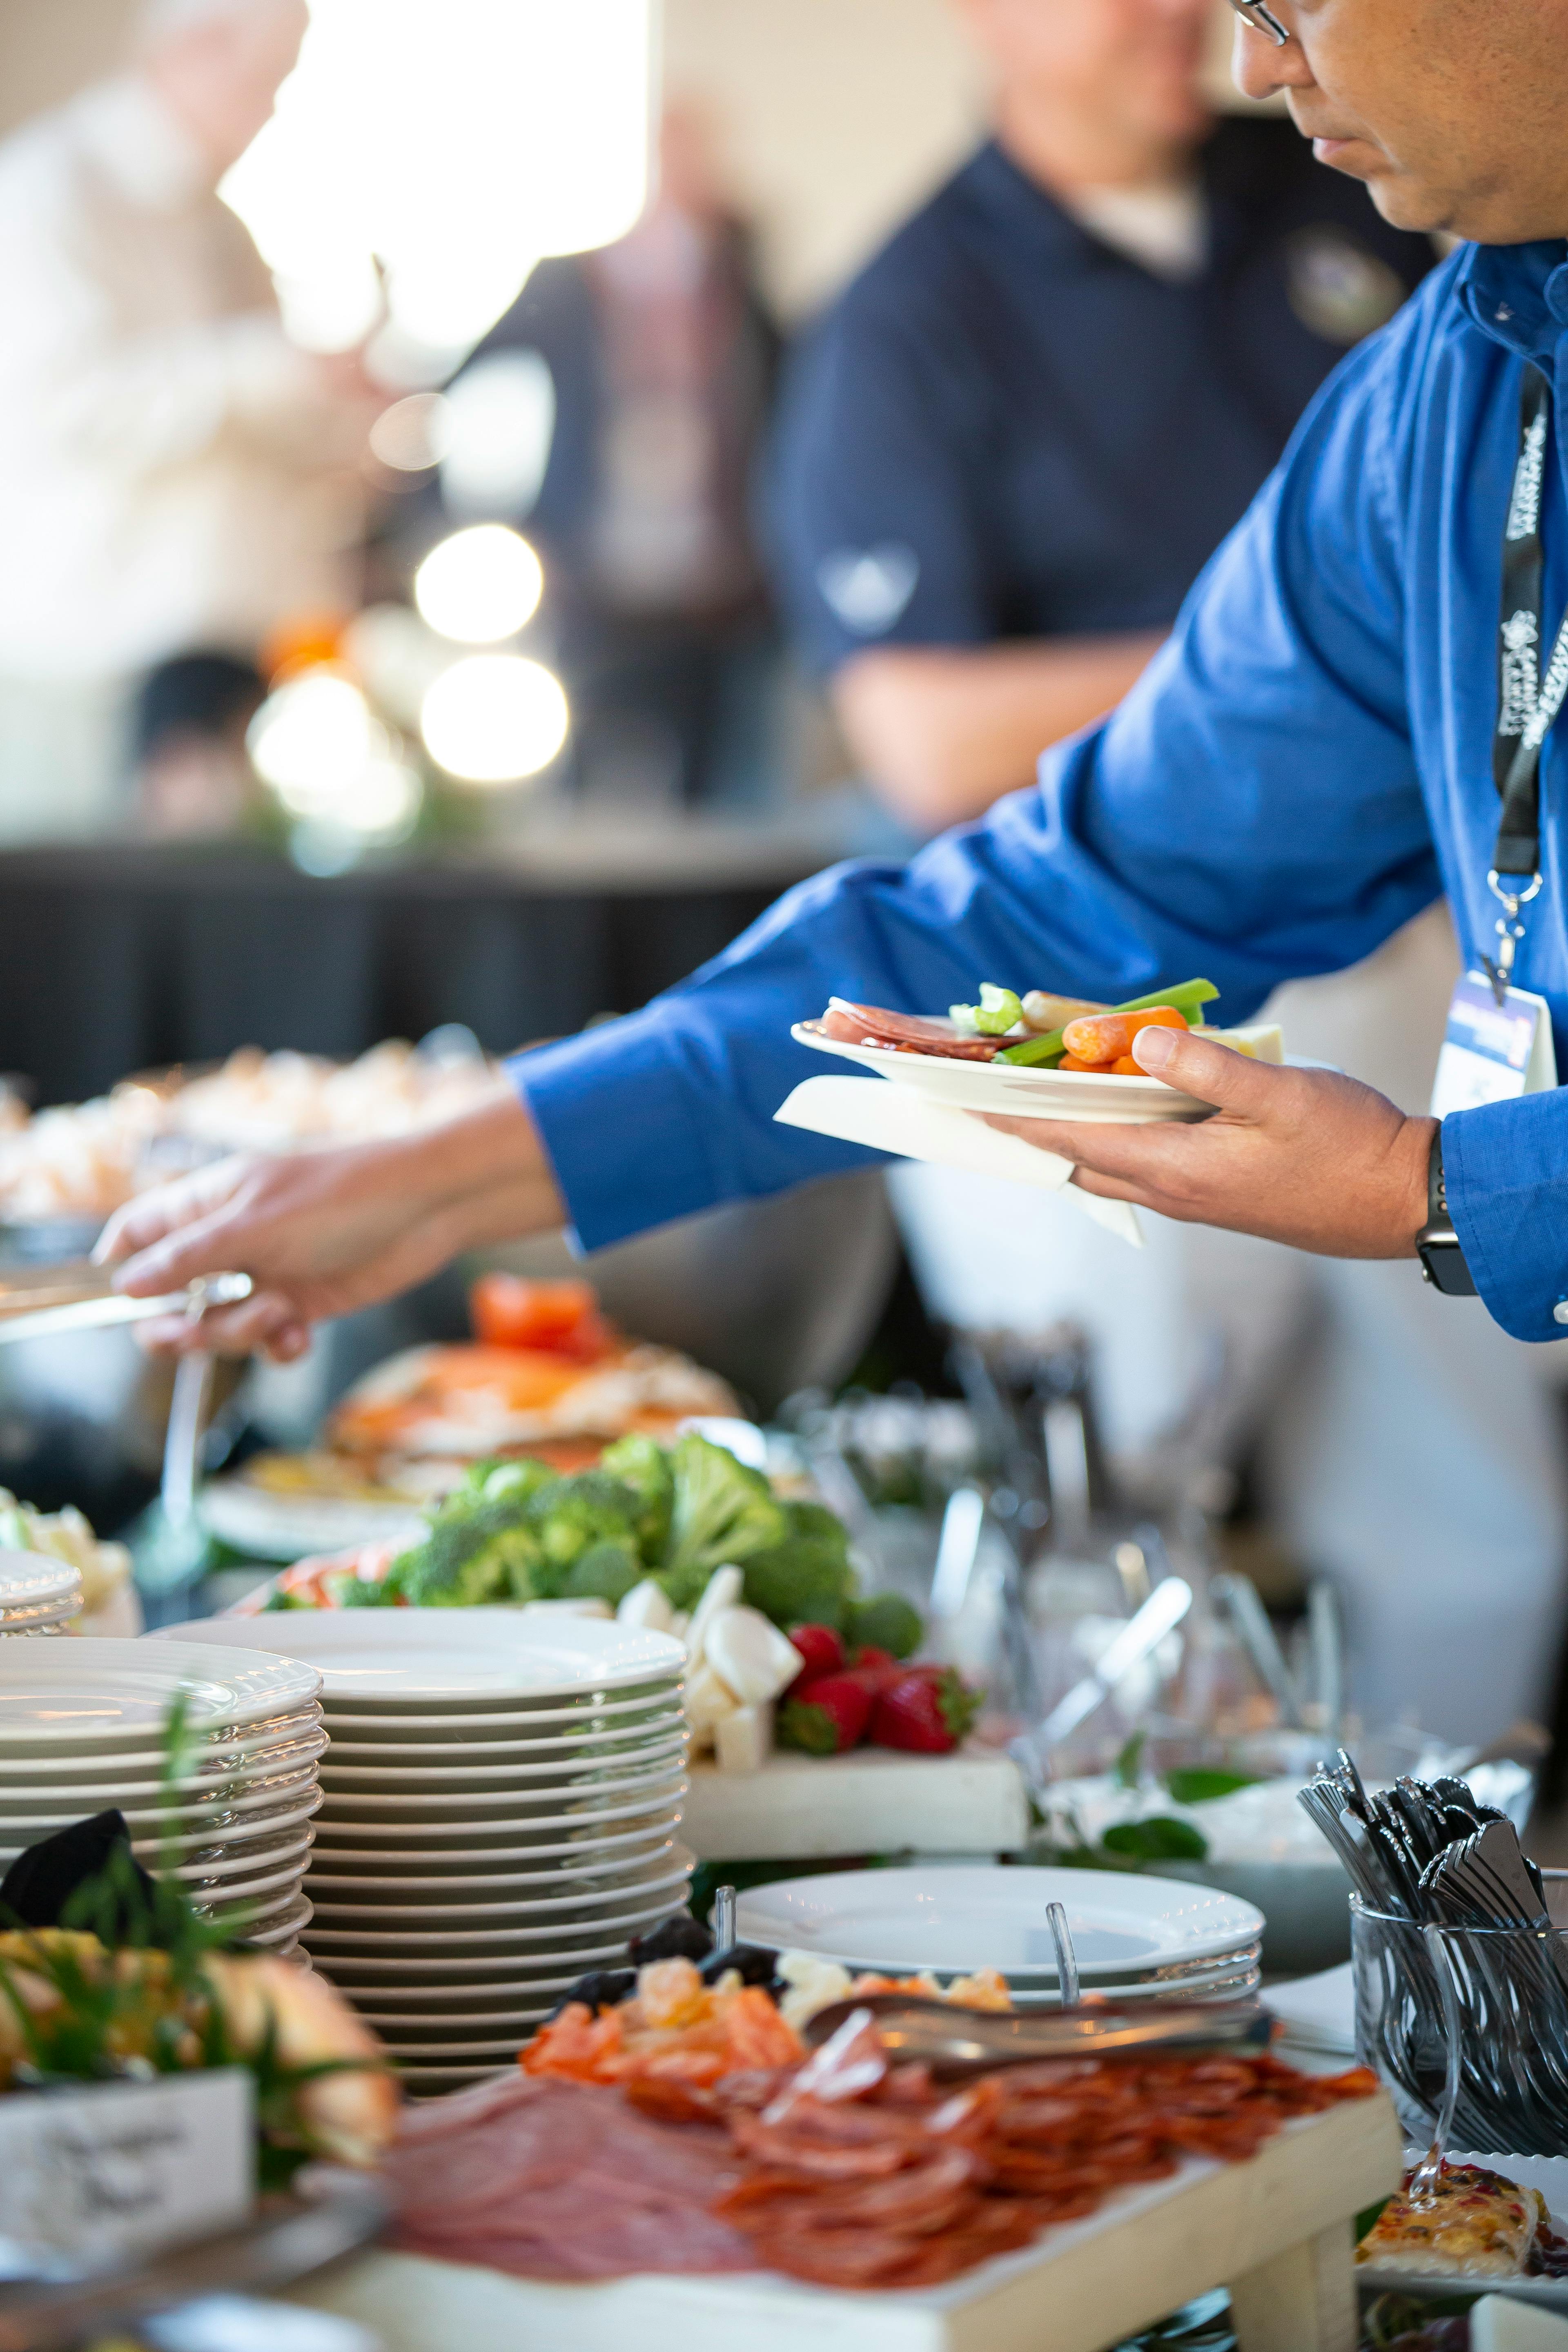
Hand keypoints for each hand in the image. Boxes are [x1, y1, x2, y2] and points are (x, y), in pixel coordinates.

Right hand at [93, 1081, 563, 1358]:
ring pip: (221, 1326)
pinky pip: (269, 1340)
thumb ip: (190, 1258)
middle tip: (192, 1336)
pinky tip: (300, 1336)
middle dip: (179, 1325)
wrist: (427, 1209)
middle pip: (171, 1297)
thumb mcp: (257, 1225)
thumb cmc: (341, 1196)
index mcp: (207, 1205)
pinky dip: (279, 1346)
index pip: (138, 1233)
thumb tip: (125, 1285)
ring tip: (279, 1313)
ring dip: (240, 1332)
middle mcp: (230, 1241)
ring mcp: (265, 1273)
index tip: (116, 1304)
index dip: (118, 1268)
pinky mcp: (302, 1303)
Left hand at [985, 1025, 1434, 1257]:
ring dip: (1071, 1127)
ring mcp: (1192, 1195)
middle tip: (986, 1089)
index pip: (1071, 1143)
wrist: (1401, 1201)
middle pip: (1077, 1158)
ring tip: (1037, 1088)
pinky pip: (1141, 1159)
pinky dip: (1112, 1130)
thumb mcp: (1283, 1095)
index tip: (965, 1101)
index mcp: (1176, 1169)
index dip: (1015, 1119)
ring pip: (1108, 1160)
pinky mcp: (1213, 1190)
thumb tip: (1144, 1041)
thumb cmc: (1349, 1147)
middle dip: (1029, 1125)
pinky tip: (1116, 1101)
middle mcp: (1172, 1190)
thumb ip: (1210, 1068)